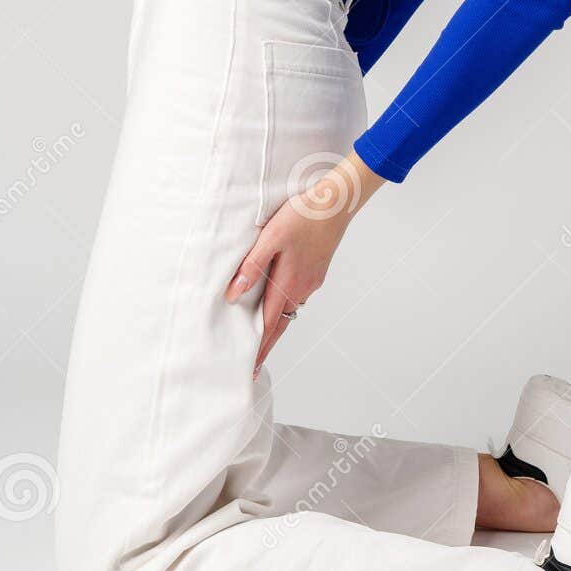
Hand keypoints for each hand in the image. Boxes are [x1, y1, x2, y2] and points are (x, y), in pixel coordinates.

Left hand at [224, 152, 386, 377]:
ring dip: (275, 325)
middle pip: (280, 324)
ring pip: (290, 309)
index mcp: (288, 283)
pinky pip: (298, 295)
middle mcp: (302, 288)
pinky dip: (285, 306)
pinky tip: (279, 300)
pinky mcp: (317, 271)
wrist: (337, 203)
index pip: (268, 325)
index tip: (249, 367)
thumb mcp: (271, 237)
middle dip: (266, 345)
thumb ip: (252, 266)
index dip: (258, 347)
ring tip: (261, 336)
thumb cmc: (303, 216)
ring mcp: (312, 281)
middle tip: (254, 364)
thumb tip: (233, 295)